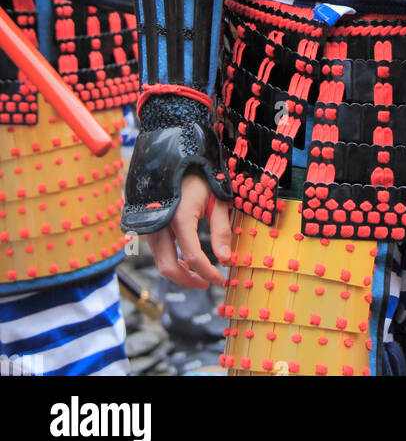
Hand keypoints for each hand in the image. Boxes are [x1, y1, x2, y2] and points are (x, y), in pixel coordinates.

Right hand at [147, 172, 231, 288]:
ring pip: (159, 261)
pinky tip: (184, 259)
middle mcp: (159, 224)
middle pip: (169, 267)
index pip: (193, 257)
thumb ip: (221, 230)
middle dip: (188, 280)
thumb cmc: (199, 175)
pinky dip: (169, 260)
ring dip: (178, 271)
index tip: (219, 279)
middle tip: (207, 283)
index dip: (207, 272)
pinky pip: (155, 251)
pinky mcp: (144, 224)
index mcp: (180, 217)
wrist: (173, 156)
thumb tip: (225, 259)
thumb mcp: (217, 199)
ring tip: (198, 272)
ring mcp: (148, 225)